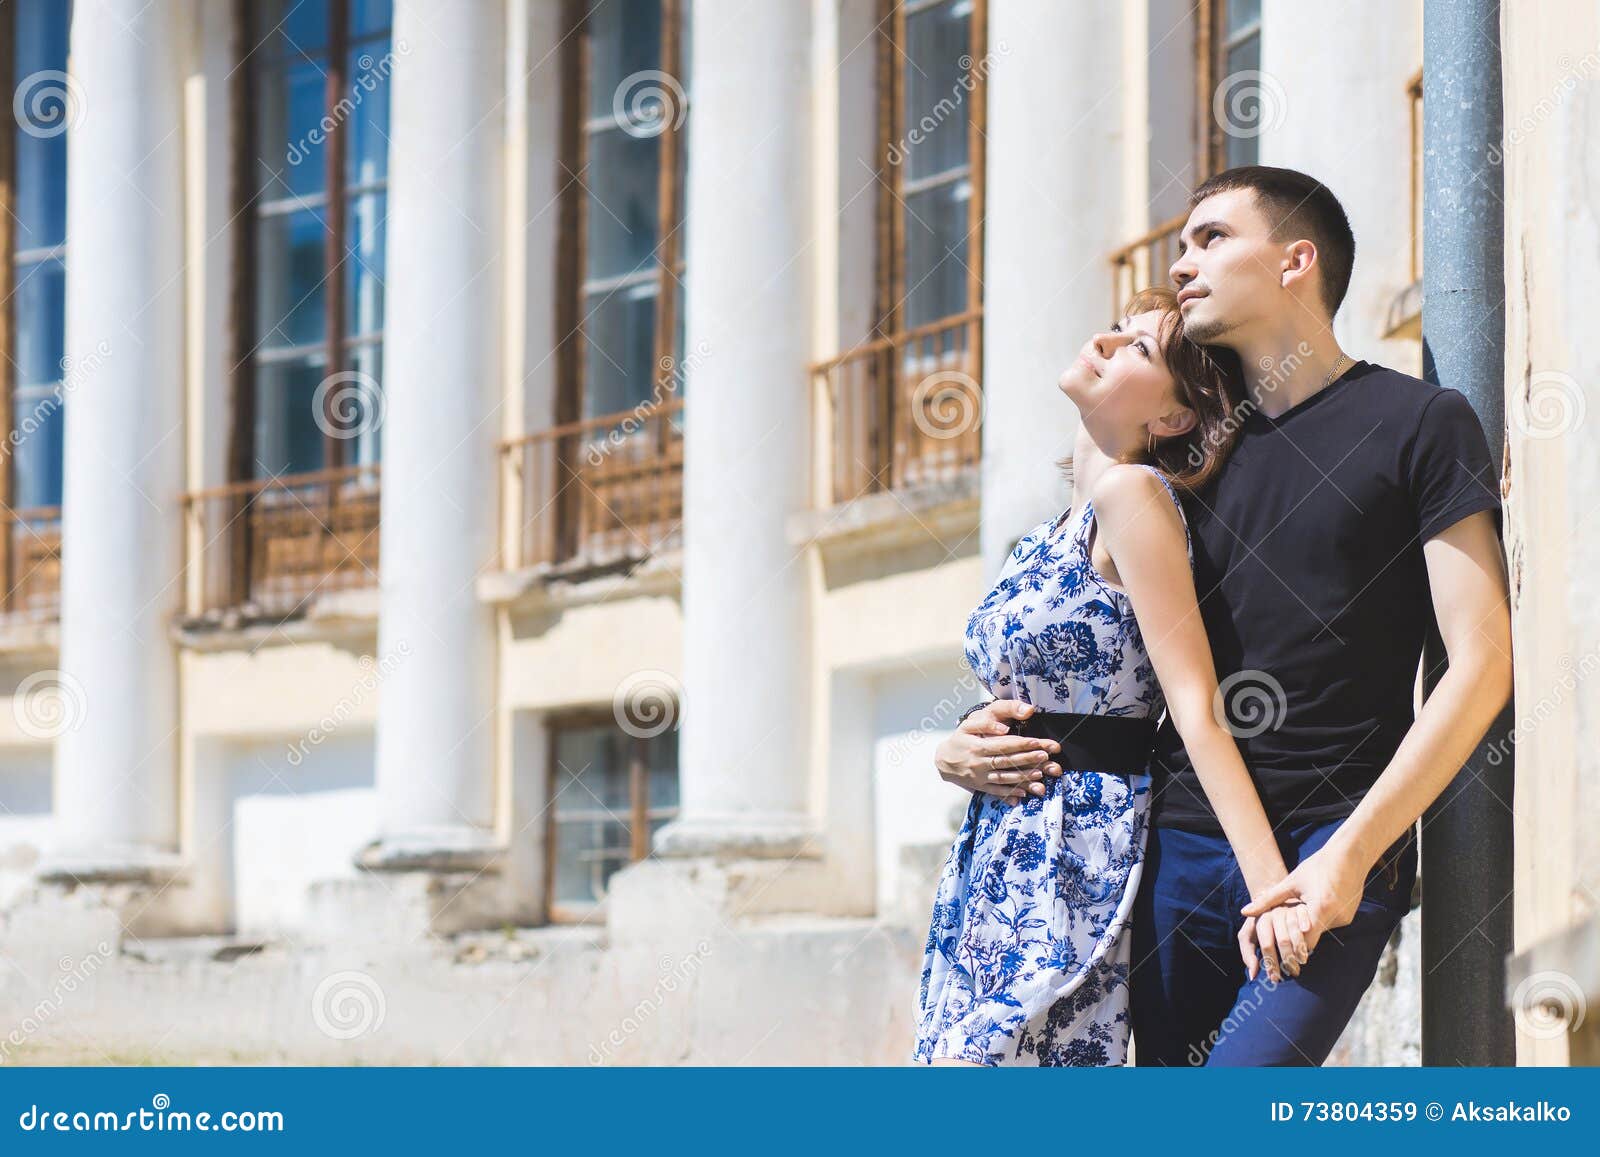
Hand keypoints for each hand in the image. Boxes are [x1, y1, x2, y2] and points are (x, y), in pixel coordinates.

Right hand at [934, 700, 1061, 804]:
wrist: (943, 760)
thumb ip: (984, 723)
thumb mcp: (967, 725)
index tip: (1037, 742)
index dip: (1021, 743)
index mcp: (978, 746)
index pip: (1003, 745)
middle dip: (1028, 759)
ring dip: (1023, 777)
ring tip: (1040, 775)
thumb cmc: (959, 739)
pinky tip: (1024, 793)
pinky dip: (1010, 793)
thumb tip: (1002, 728)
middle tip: (1045, 757)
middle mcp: (980, 763)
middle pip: (1007, 761)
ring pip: (1004, 777)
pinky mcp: (981, 786)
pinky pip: (997, 791)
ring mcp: (981, 777)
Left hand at [1237, 902, 1313, 982]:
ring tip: (1301, 963)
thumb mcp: (1250, 934)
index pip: (1267, 945)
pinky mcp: (1304, 908)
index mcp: (1261, 918)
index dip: (1271, 963)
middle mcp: (1276, 912)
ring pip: (1297, 935)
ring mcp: (1290, 909)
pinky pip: (1309, 927)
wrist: (1275, 900)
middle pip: (1283, 941)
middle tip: (1293, 973)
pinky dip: (1310, 940)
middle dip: (1288, 961)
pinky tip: (1309, 950)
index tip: (1275, 977)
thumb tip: (1253, 975)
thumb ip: (1248, 953)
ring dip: (1300, 952)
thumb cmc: (1261, 924)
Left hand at [1239, 843, 1371, 963]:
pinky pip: (1331, 925)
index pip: (1305, 942)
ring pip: (1322, 932)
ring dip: (1309, 930)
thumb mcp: (1291, 883)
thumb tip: (1244, 912)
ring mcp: (1345, 918)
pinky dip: (1319, 922)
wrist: (1350, 855)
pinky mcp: (1350, 916)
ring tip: (1293, 931)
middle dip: (1299, 943)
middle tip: (1285, 953)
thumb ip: (1268, 901)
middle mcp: (1336, 917)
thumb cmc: (1317, 866)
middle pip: (1313, 939)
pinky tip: (1309, 916)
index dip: (1292, 949)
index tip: (1279, 957)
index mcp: (1320, 908)